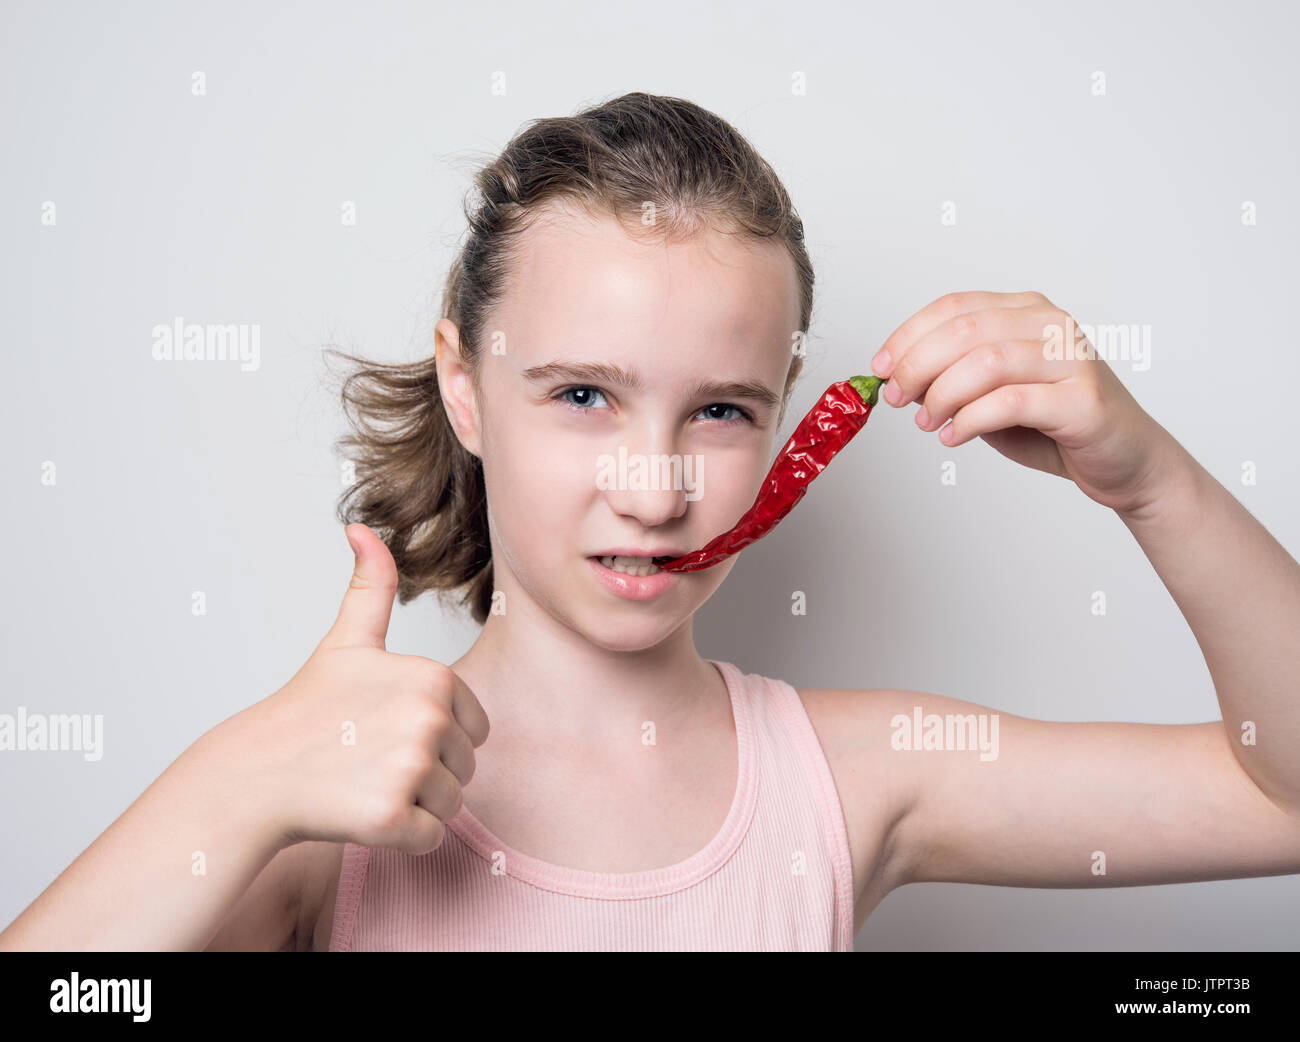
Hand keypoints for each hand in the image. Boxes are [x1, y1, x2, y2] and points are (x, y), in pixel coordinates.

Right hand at [224, 523, 489, 853]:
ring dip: (413, 804)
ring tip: (363, 782)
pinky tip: (359, 812)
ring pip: (450, 804)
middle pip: (465, 768)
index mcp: (434, 677)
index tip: (385, 729)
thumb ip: (371, 586)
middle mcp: (429, 719)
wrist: (255, 774)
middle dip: (425, 773)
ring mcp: (410, 768)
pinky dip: (400, 836)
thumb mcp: (347, 641)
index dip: (434, 737)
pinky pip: (429, 839)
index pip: (475, 730)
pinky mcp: (392, 816)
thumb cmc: (307, 711)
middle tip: (369, 758)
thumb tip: (363, 527)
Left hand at [872, 290, 1176, 515]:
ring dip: (942, 395)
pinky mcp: (1082, 400)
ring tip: (928, 422)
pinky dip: (970, 420)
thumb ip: (953, 380)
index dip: (908, 336)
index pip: (954, 307)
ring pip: (985, 361)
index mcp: (1026, 312)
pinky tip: (954, 436)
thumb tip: (900, 378)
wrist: (1124, 461)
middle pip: (964, 330)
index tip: (880, 368)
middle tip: (896, 398)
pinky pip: (1011, 401)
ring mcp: (1072, 360)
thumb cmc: (1055, 426)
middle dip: (917, 366)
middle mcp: (1051, 326)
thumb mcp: (992, 396)